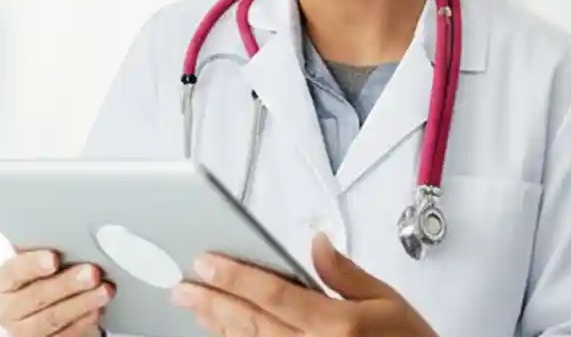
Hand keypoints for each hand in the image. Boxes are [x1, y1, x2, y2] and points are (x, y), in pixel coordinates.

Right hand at [0, 250, 114, 336]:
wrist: (51, 306)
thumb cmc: (46, 276)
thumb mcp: (41, 260)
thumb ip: (50, 248)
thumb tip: (74, 233)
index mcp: (4, 282)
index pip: (14, 272)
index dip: (33, 265)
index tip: (53, 258)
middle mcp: (9, 309)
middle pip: (36, 297)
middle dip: (67, 284)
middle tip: (92, 272)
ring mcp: (25, 331)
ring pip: (53, 319)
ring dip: (83, 303)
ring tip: (105, 290)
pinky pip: (66, 335)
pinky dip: (85, 322)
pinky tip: (99, 309)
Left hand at [170, 233, 436, 335]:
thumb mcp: (388, 299)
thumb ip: (346, 273)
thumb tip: (317, 243)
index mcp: (338, 325)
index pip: (274, 294)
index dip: (235, 276)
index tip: (206, 261)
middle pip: (251, 323)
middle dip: (212, 300)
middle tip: (182, 284)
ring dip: (218, 324)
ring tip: (194, 304)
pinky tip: (222, 332)